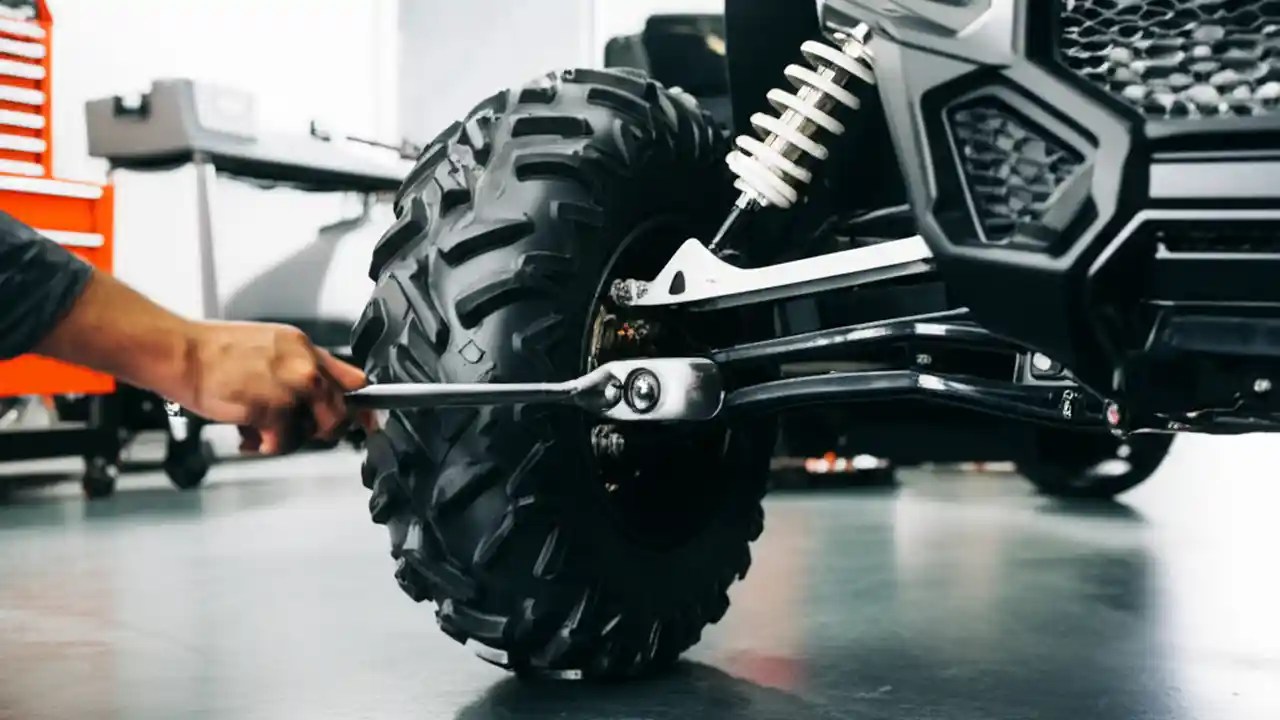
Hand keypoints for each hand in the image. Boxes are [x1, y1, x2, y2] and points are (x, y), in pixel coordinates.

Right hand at [173, 321, 368, 454]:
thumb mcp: (267, 346)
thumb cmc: (212, 351)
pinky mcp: (273, 410)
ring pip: (312, 431)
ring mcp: (291, 388)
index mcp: (304, 347)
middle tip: (293, 430)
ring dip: (286, 438)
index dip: (360, 406)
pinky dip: (265, 446)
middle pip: (339, 412)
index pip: (353, 379)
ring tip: (259, 429)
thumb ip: (296, 367)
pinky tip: (248, 435)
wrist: (181, 353)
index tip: (365, 421)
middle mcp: (304, 366)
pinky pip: (285, 443)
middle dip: (319, 429)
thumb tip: (315, 391)